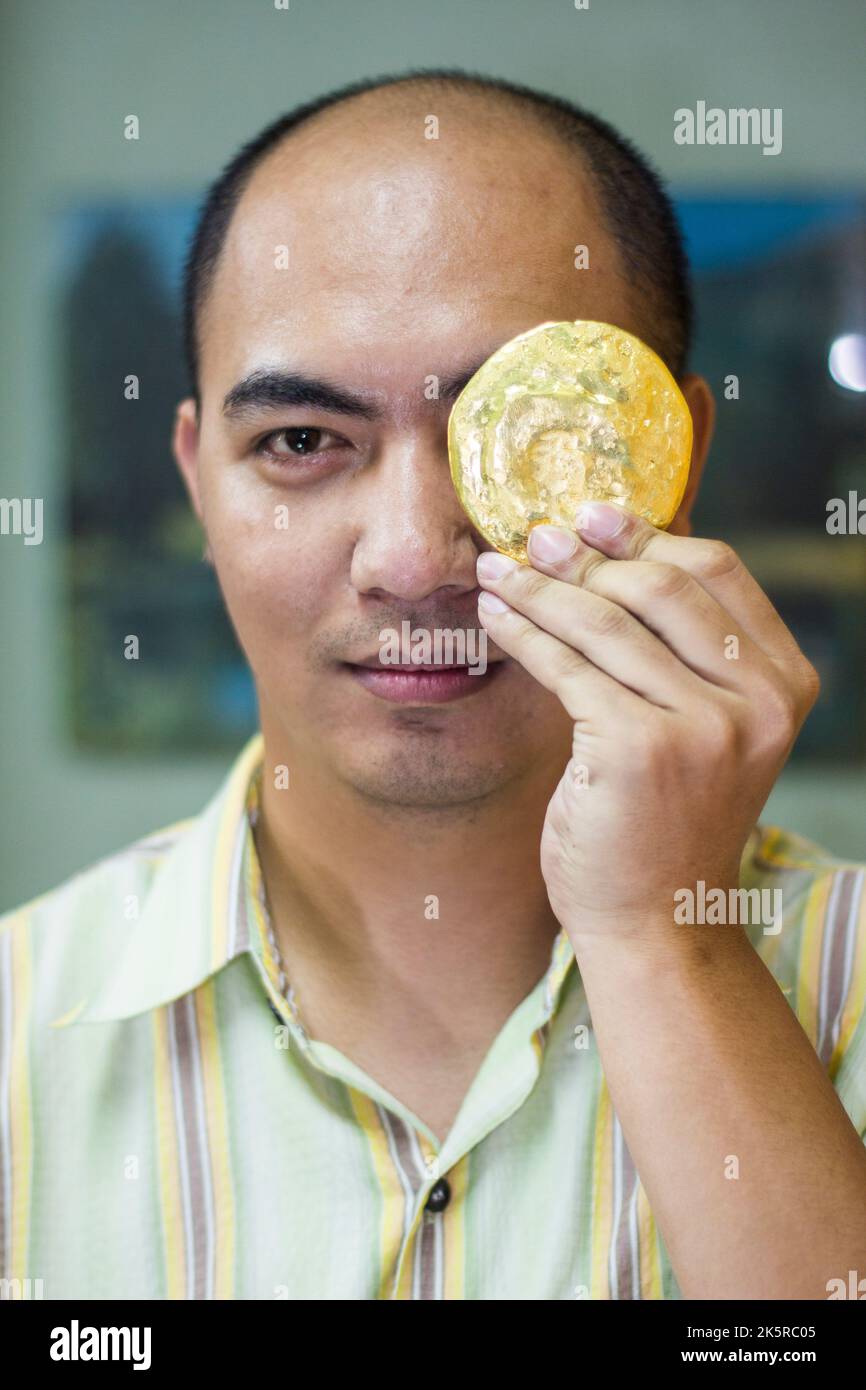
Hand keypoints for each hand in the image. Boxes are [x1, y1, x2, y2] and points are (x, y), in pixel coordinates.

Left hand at [475, 503, 819, 948]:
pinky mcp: (640, 750)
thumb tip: (608, 553)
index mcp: (785, 684)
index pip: (716, 572)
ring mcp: (704, 727)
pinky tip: (495, 616)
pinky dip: (523, 634)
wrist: (657, 922)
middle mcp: (759, 702)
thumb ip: (683, 653)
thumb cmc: (667, 820)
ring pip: (605, 623)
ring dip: (541, 587)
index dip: (648, 535)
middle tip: (532, 538)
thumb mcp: (705, 728)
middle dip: (585, 555)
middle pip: (661, 587)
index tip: (590, 515)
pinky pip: (567, 667)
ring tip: (499, 570)